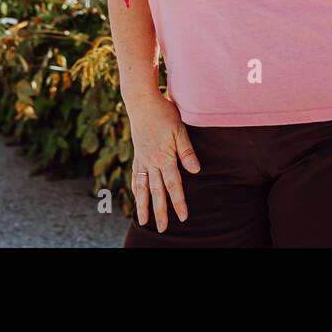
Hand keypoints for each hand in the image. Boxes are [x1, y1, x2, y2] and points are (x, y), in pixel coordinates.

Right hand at [126, 91, 201, 231]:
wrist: (141, 102)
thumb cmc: (164, 113)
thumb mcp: (180, 129)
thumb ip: (187, 151)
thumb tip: (196, 170)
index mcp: (164, 158)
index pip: (173, 185)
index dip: (179, 202)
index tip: (183, 217)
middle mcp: (151, 162)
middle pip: (157, 192)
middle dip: (160, 212)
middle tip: (162, 229)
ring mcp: (142, 158)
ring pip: (143, 187)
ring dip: (144, 205)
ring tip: (143, 220)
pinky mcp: (137, 153)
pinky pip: (135, 175)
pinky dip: (136, 188)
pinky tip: (136, 196)